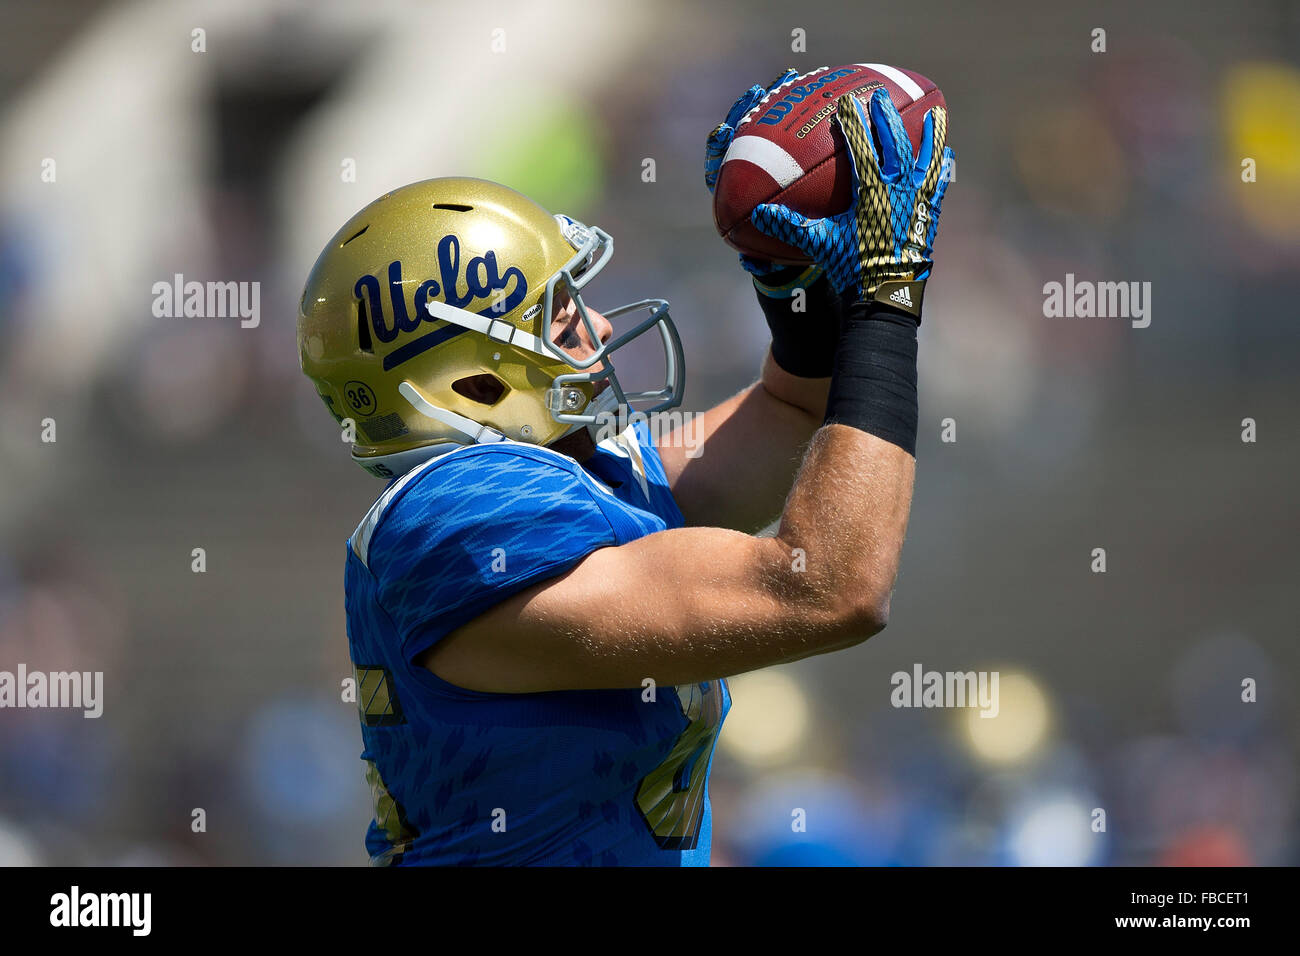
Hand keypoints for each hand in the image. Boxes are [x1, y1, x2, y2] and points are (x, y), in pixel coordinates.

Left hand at [706, 69, 826, 282]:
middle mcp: (747, 170)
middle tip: (759, 91)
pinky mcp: (793, 152)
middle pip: (742, 132)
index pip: (719, 161)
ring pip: (770, 122)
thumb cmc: (777, 258)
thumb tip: (751, 265)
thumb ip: (759, 262)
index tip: (724, 131)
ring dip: (780, 99)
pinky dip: (811, 114)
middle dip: (748, 108)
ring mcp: (770, 156)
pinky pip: (801, 129)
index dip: (719, 146)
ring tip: (793, 78)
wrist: (792, 253)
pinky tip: (828, 97)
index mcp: (733, 191)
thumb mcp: (770, 262)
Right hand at [750, 88, 953, 317]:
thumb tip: (759, 212)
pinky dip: (942, 166)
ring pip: (926, 156)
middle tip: (880, 95)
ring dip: (930, 132)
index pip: (861, 148)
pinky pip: (938, 182)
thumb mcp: (818, 244)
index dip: (854, 123)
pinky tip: (947, 153)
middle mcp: (897, 190)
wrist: (887, 295)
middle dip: (886, 116)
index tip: (847, 102)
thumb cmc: (851, 268)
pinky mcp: (929, 213)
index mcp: (870, 192)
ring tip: (936, 110)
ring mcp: (917, 200)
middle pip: (894, 143)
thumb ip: (789, 225)